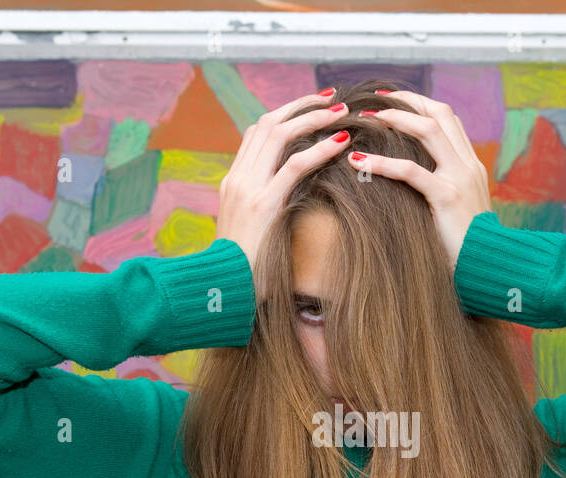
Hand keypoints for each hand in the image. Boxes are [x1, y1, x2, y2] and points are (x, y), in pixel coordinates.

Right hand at [217, 90, 352, 271]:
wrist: (224, 289)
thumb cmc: (242, 268)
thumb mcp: (251, 230)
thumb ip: (265, 207)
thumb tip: (290, 200)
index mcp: (234, 180)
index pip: (257, 132)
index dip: (287, 114)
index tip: (313, 107)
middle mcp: (238, 177)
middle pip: (269, 123)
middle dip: (302, 105)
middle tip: (333, 99)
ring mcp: (248, 188)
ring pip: (280, 135)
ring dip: (314, 118)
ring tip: (342, 113)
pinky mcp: (263, 205)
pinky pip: (294, 166)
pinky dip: (319, 150)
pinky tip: (341, 142)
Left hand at [344, 90, 491, 272]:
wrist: (487, 269)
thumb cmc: (467, 249)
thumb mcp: (458, 212)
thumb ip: (442, 191)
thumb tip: (410, 185)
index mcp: (471, 166)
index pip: (448, 120)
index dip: (419, 104)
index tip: (391, 101)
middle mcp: (468, 165)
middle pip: (439, 114)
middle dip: (406, 101)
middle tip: (375, 100)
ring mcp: (460, 178)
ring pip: (428, 131)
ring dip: (395, 119)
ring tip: (366, 120)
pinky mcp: (447, 197)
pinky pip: (411, 171)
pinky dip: (383, 162)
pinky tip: (359, 161)